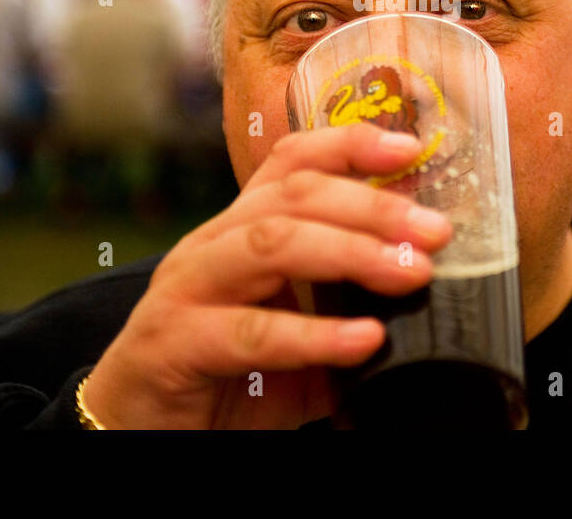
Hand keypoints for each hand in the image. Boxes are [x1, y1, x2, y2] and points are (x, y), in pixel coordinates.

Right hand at [82, 124, 452, 428]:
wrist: (136, 426)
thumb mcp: (297, 334)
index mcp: (241, 229)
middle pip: (294, 195)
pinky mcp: (174, 341)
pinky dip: (313, 334)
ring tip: (412, 273)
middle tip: (436, 232)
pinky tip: (364, 339)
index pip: (292, 162)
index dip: (350, 144)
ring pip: (271, 243)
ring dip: (351, 252)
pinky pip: (249, 331)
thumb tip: (431, 305)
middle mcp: (213, 244)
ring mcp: (188, 287)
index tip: (411, 149)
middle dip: (373, 205)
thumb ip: (348, 312)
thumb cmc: (224, 375)